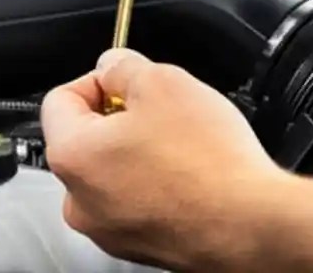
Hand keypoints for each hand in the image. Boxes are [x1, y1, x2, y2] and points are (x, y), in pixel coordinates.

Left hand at [41, 48, 285, 270]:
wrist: (251, 226)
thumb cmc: (209, 165)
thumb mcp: (162, 82)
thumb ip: (123, 66)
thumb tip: (112, 66)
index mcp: (72, 156)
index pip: (60, 99)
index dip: (97, 80)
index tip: (125, 79)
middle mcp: (80, 201)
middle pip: (86, 138)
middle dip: (119, 117)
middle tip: (160, 109)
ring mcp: (109, 229)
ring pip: (112, 171)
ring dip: (139, 151)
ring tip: (181, 144)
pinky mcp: (140, 246)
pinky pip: (136, 200)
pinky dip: (155, 183)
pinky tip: (188, 175)